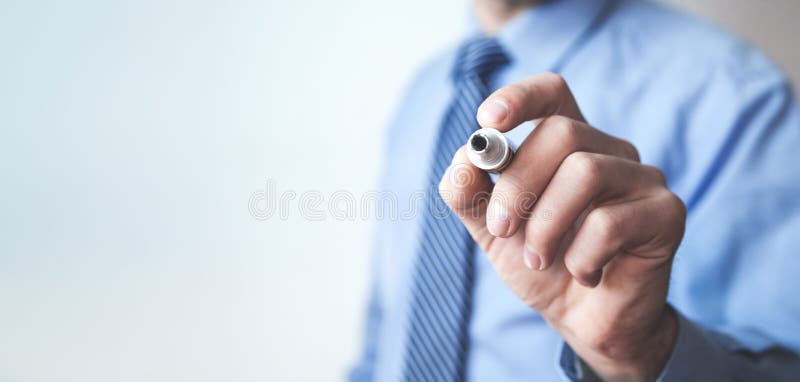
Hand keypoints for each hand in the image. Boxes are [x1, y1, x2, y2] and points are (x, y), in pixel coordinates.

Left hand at [439, 73, 685, 380]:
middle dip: (519, 184)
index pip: (552, 93)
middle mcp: (609, 151)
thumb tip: (464, 159)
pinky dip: (580, 258)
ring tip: (537, 259)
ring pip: (586, 173)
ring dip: (546, 225)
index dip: (520, 97)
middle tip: (501, 227)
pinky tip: (583, 274)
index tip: (487, 120)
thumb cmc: (540, 263)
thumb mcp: (492, 229)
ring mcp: (643, 179)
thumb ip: (470, 193)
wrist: (581, 320)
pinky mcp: (667, 214)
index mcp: (568, 144)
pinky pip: (611, 222)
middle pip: (563, 133)